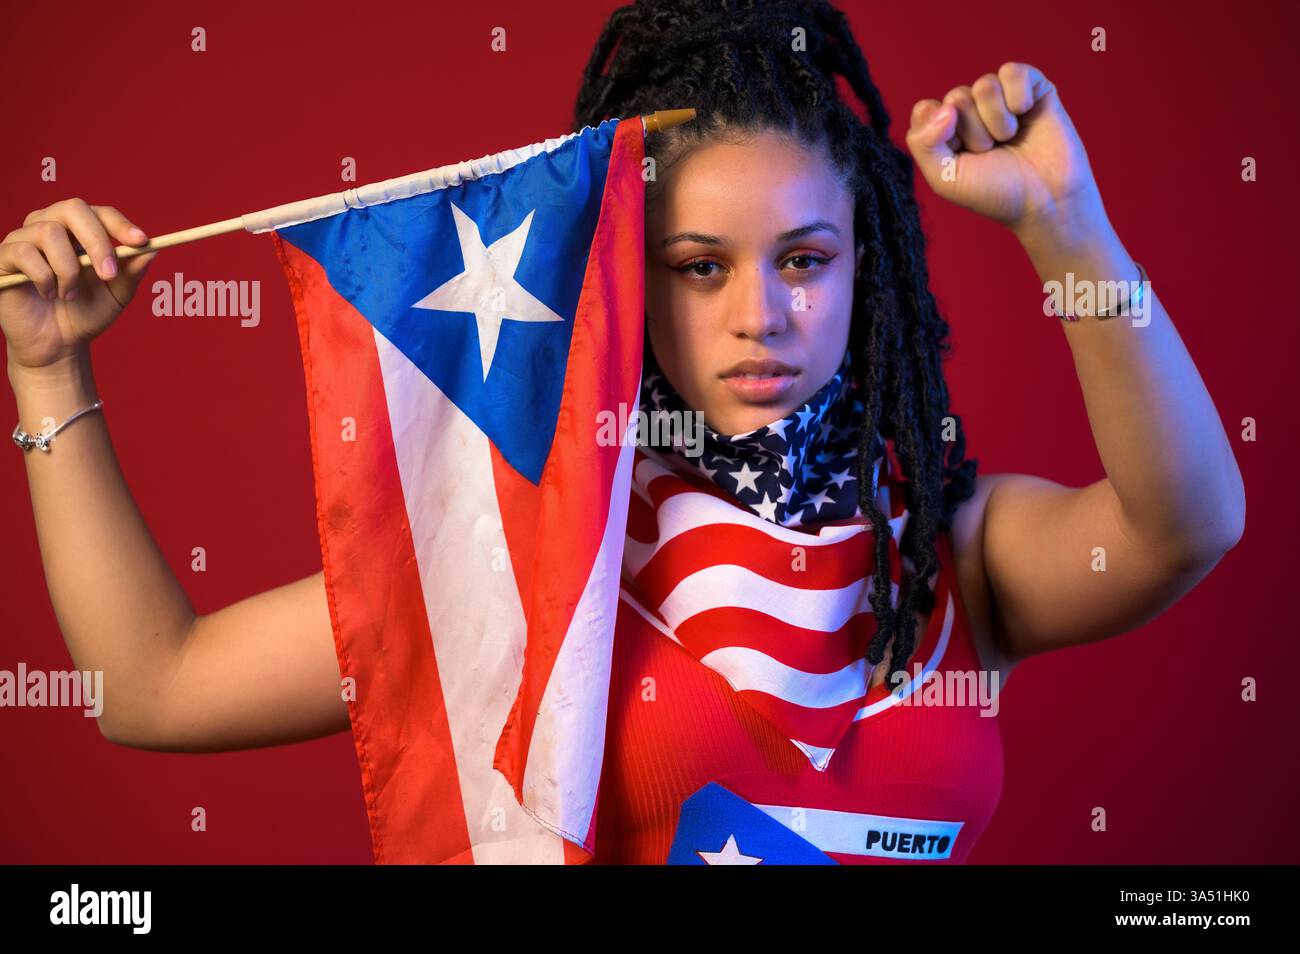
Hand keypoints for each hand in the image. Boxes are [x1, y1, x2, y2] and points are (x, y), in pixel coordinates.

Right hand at [0, 198, 157, 372]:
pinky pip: (24, 253)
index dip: (120, 224)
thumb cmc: (86, 314)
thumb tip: (152, 251)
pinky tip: (48, 294)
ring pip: (49, 232)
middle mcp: (50, 226)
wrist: (57, 345)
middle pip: (73, 208)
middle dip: (97, 242)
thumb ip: (132, 273)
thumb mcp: (117, 295)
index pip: (100, 213)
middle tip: (108, 275)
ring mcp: (24, 239)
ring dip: (68, 269)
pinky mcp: (4, 257)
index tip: (141, 242)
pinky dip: (44, 277)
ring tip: (69, 294)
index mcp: (79, 231)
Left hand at [904, 62, 1104, 236]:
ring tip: (1009, 139)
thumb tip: (945, 107)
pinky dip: (1018, 97)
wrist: (1045, 199)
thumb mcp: (944, 178)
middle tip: (992, 151)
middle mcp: (971, 110)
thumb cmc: (994, 192)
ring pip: (985, 85)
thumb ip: (922, 143)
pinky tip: (1026, 114)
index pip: (925, 109)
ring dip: (997, 121)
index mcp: (946, 130)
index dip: (941, 134)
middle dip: (974, 132)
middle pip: (956, 97)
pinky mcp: (1032, 87)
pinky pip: (1012, 71)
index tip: (960, 156)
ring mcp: (1001, 98)